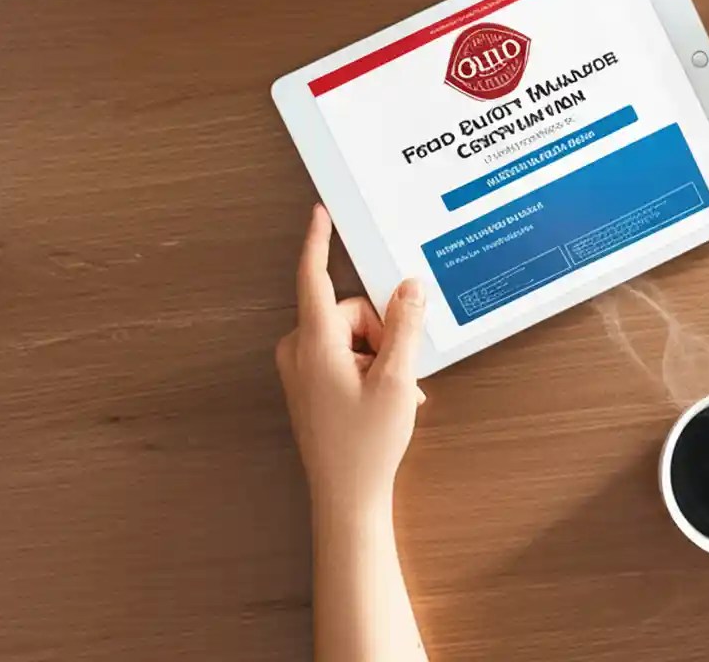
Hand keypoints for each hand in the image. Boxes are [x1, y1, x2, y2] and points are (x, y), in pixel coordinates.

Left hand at [275, 204, 427, 510]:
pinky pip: (343, 355)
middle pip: (349, 312)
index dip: (318, 242)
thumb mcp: (396, 380)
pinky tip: (385, 398)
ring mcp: (300, 369)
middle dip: (381, 332)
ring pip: (350, 335)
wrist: (346, 496)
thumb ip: (404, 327)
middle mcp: (298, 351)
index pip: (313, 278)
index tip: (319, 212)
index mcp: (315, 345)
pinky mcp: (308, 384)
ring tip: (395, 393)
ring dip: (379, 355)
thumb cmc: (366, 444)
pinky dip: (369, 369)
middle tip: (399, 372)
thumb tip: (410, 286)